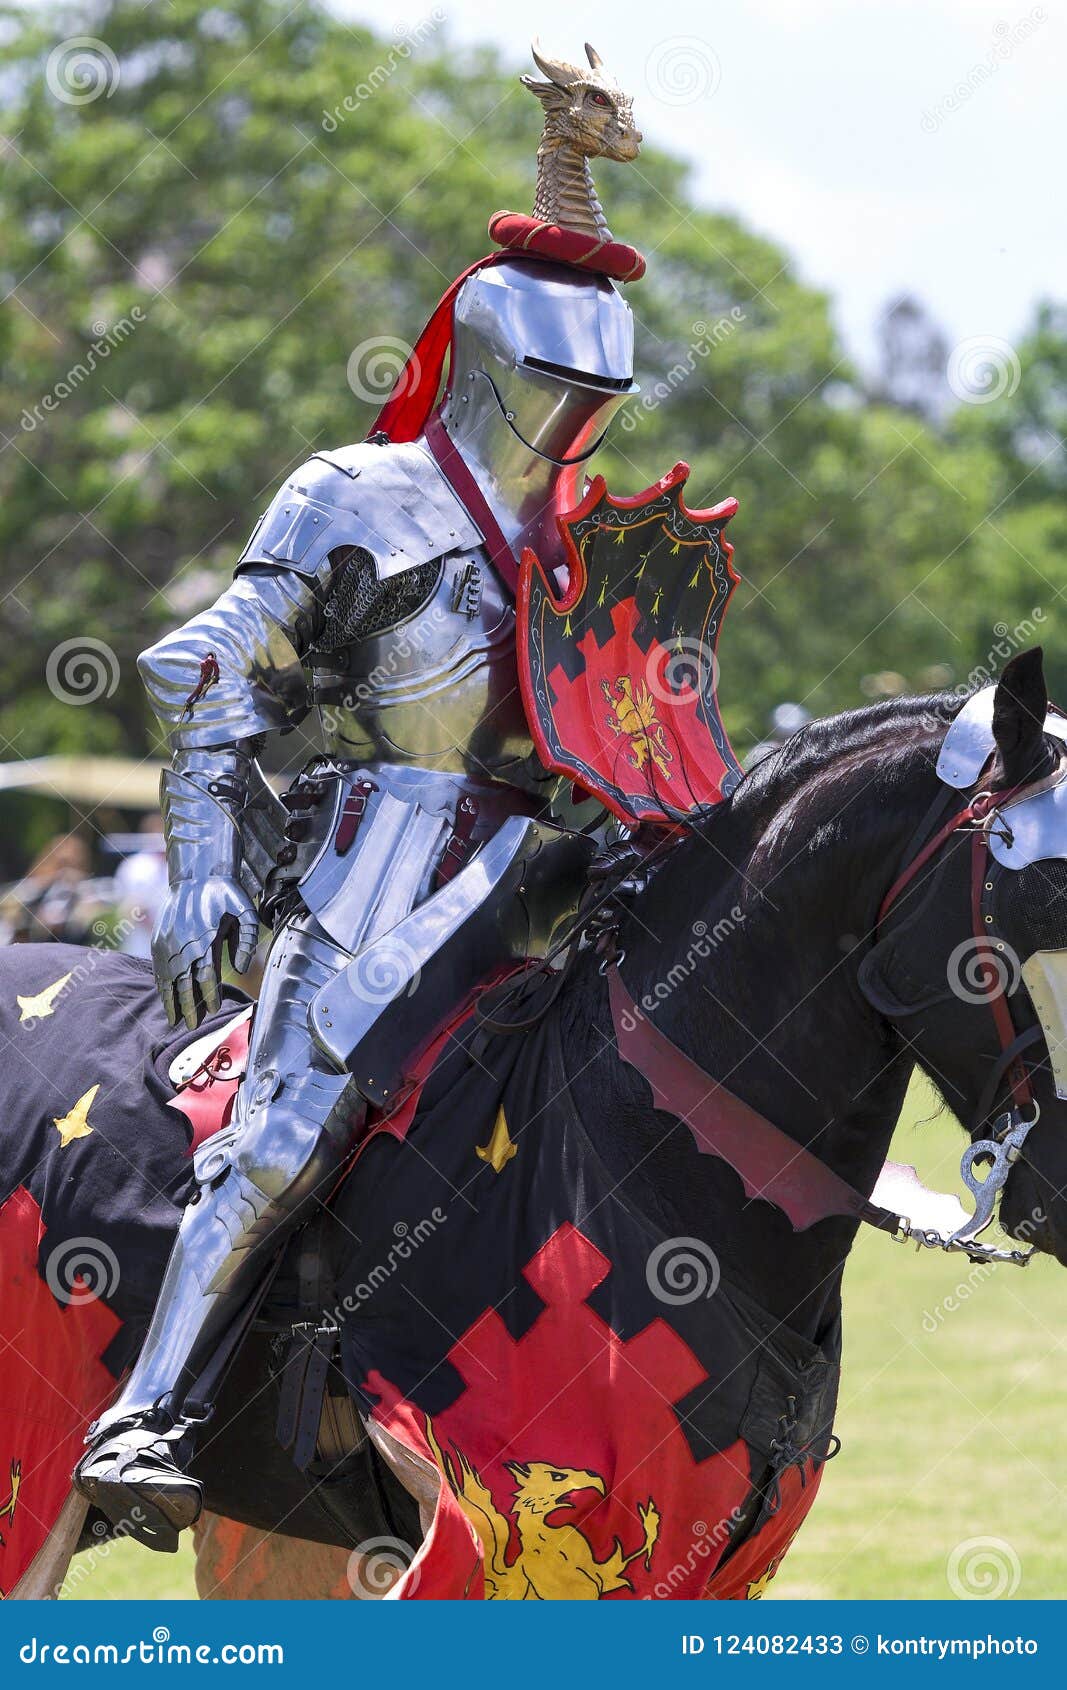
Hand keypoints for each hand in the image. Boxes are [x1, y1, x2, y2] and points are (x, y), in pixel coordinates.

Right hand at [151, 877, 258, 1030]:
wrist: (198, 873)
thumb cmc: (226, 896)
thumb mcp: (246, 913)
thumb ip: (247, 942)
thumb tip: (238, 969)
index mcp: (204, 938)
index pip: (205, 974)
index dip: (208, 994)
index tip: (213, 1010)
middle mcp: (182, 942)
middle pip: (183, 981)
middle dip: (188, 1006)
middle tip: (193, 1026)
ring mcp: (166, 941)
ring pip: (167, 978)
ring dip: (170, 1000)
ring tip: (174, 1020)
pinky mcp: (158, 939)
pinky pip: (158, 968)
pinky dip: (161, 985)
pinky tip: (165, 999)